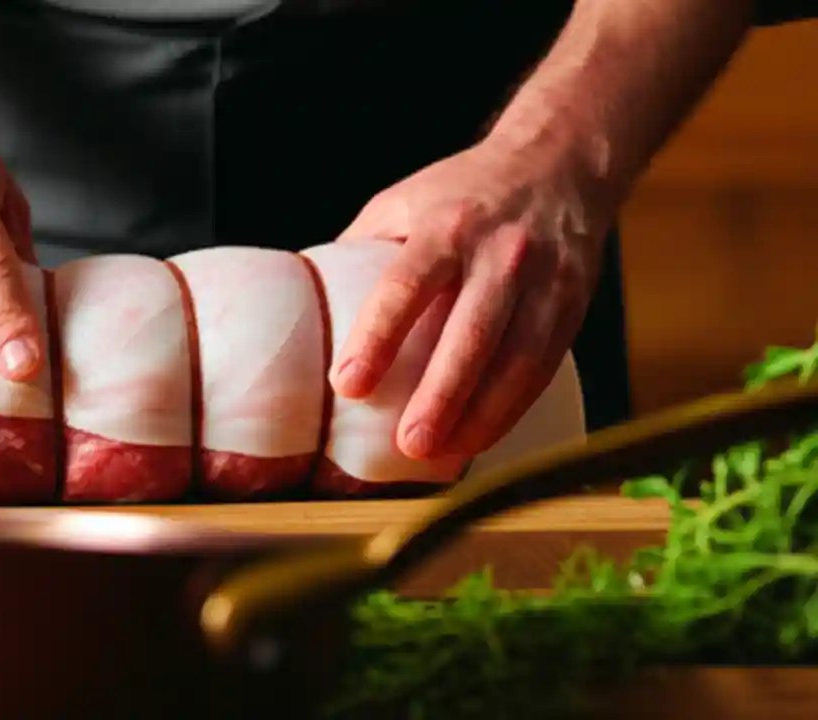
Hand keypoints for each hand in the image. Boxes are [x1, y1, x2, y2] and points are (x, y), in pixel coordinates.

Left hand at [329, 134, 613, 460]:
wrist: (558, 164)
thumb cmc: (463, 194)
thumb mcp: (403, 202)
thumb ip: (361, 252)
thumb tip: (309, 309)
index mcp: (446, 225)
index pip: (406, 285)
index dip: (377, 337)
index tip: (349, 384)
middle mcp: (500, 253)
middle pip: (470, 332)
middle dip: (439, 394)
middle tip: (407, 444)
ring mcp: (544, 280)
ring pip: (516, 359)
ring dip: (479, 414)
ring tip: (442, 455)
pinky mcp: (573, 306)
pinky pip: (543, 367)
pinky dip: (512, 409)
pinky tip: (480, 439)